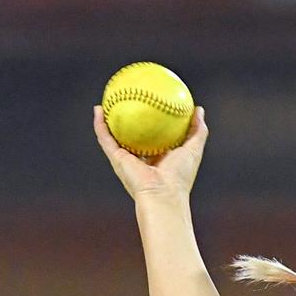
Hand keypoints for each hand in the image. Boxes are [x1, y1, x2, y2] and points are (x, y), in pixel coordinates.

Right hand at [92, 104, 208, 201]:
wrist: (162, 195)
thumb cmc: (180, 177)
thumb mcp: (194, 149)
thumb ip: (198, 130)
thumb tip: (198, 109)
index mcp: (158, 158)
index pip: (154, 137)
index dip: (152, 123)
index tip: (151, 105)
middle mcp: (140, 159)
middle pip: (132, 136)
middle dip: (128, 120)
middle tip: (126, 100)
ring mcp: (127, 159)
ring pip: (114, 136)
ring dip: (107, 120)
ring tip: (105, 101)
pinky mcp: (117, 160)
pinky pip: (105, 139)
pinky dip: (99, 125)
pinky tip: (98, 109)